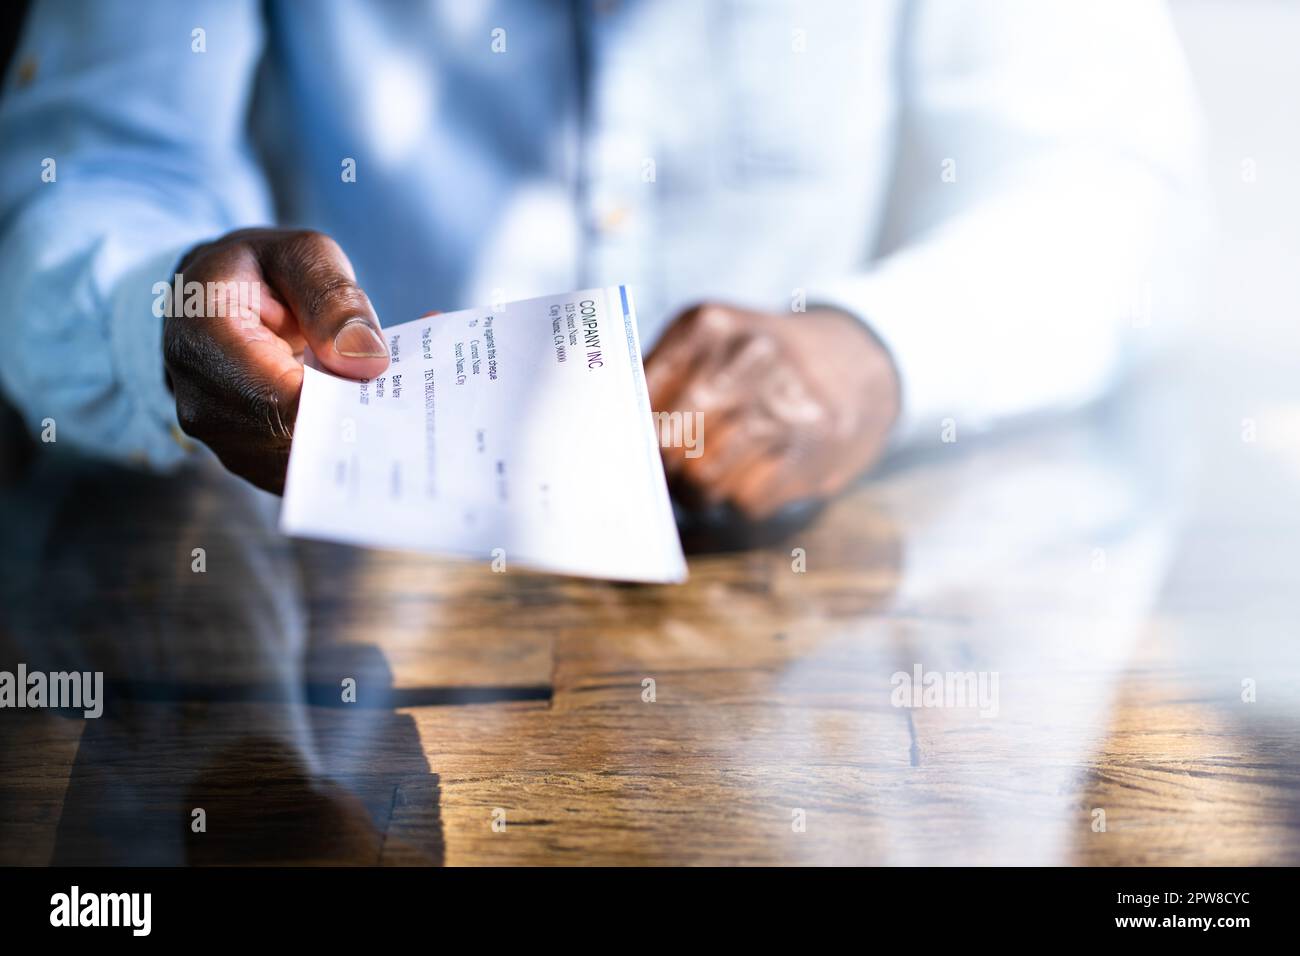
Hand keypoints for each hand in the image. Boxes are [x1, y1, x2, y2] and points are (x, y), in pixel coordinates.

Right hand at [163, 228, 388, 492]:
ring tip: (411, 408)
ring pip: (308, 466)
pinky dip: (350, 448)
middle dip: (363, 425)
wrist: (214, 301)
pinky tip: (387, 419)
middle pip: (295, 442)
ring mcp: (226, 441)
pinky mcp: (253, 460)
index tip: (397, 389)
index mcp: (204, 342)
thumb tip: (367, 361)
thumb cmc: (260, 271)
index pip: (279, 399)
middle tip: (423, 405)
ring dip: (362, 441)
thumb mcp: (299, 256)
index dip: (342, 403)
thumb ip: (331, 298)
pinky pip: (309, 470)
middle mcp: (204, 404)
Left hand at [644, 303, 898, 520]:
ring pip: (704, 478)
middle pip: (668, 441)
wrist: (857, 360)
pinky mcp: (816, 445)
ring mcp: (785, 400)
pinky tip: (750, 479)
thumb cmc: (759, 363)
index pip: (638, 395)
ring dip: (697, 493)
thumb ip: (659, 377)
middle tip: (664, 476)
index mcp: (708, 324)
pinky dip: (741, 503)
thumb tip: (609, 438)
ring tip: (704, 483)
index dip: (625, 437)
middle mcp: (748, 355)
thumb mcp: (711, 344)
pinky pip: (748, 501)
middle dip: (660, 471)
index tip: (620, 455)